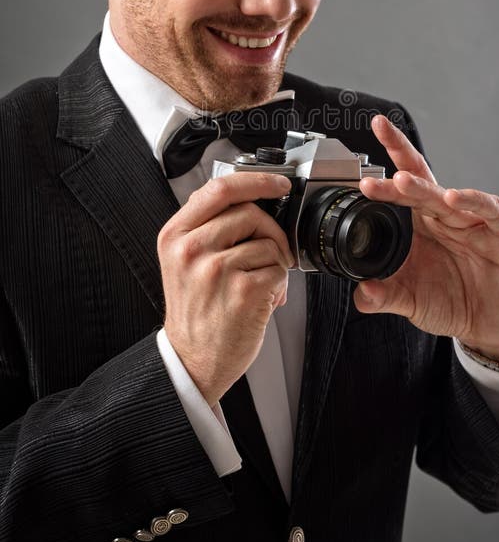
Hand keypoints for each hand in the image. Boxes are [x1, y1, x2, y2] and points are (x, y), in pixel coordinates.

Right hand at [157, 173, 294, 405]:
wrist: (192, 360)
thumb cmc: (196, 310)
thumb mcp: (184, 260)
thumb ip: (208, 225)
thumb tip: (253, 197)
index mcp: (175, 235)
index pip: (219, 188)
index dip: (256, 180)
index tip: (278, 183)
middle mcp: (191, 250)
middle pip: (249, 212)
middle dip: (271, 229)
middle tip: (271, 251)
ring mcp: (216, 270)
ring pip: (268, 242)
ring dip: (275, 261)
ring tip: (259, 282)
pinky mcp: (242, 292)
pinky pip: (278, 270)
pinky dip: (280, 284)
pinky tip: (263, 298)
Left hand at [354, 116, 498, 360]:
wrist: (489, 328)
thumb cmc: (450, 304)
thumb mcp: (412, 302)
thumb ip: (385, 297)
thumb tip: (361, 295)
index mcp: (419, 227)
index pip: (399, 193)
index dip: (382, 178)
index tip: (357, 172)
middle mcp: (443, 218)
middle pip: (419, 185)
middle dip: (397, 170)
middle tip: (372, 171)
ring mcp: (472, 223)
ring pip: (447, 196)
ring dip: (424, 187)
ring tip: (402, 181)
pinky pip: (490, 210)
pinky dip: (473, 200)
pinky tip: (454, 198)